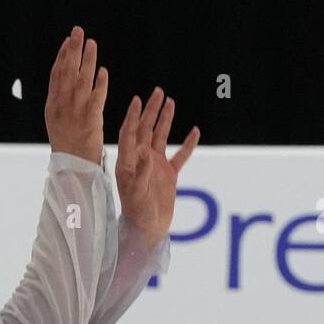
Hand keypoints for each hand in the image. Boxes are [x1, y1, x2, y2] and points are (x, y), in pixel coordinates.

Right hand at [44, 26, 105, 164]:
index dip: (62, 56)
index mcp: (52, 104)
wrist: (72, 167)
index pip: (57, 74)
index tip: (68, 41)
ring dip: (87, 60)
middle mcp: (62, 104)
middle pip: (67, 71)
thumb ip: (61, 101)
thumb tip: (65, 82)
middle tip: (78, 31)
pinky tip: (103, 71)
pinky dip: (100, 83)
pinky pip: (97, 97)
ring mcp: (76, 111)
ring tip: (92, 43)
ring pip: (82, 79)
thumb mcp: (57, 120)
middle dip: (73, 49)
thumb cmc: (67, 145)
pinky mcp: (91, 119)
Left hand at [114, 87, 198, 249]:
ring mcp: (155, 166)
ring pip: (161, 137)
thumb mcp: (136, 192)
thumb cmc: (137, 213)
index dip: (132, 116)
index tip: (137, 100)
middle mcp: (140, 160)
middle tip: (158, 92)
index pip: (128, 133)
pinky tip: (195, 131)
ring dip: (165, 120)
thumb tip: (145, 151)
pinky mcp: (169, 175)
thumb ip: (140, 172)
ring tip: (170, 101)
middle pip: (145, 129)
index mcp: (128, 162)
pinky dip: (188, 144)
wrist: (147, 231)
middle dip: (151, 111)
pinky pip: (180, 156)